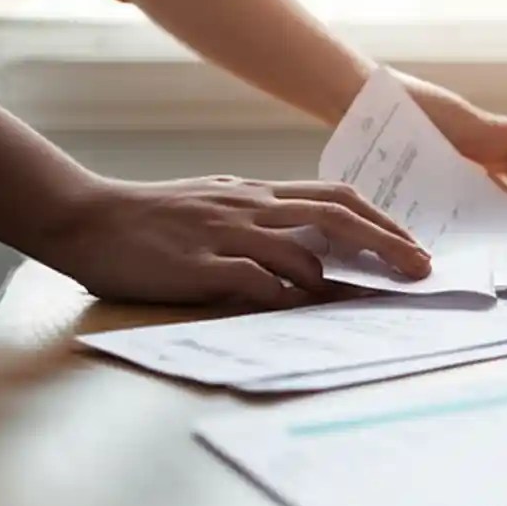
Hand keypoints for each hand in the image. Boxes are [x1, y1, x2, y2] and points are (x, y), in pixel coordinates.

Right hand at [40, 176, 429, 306]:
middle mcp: (251, 207)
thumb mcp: (216, 204)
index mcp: (257, 194)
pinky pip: (257, 280)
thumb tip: (309, 250)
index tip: (413, 243)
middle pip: (336, 217)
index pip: (335, 197)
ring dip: (342, 279)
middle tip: (421, 268)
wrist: (86, 218)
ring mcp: (226, 234)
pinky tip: (306, 311)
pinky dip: (289, 297)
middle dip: (387, 242)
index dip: (381, 219)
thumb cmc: (152, 217)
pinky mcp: (200, 265)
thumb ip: (261, 220)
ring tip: (370, 302)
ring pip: (304, 251)